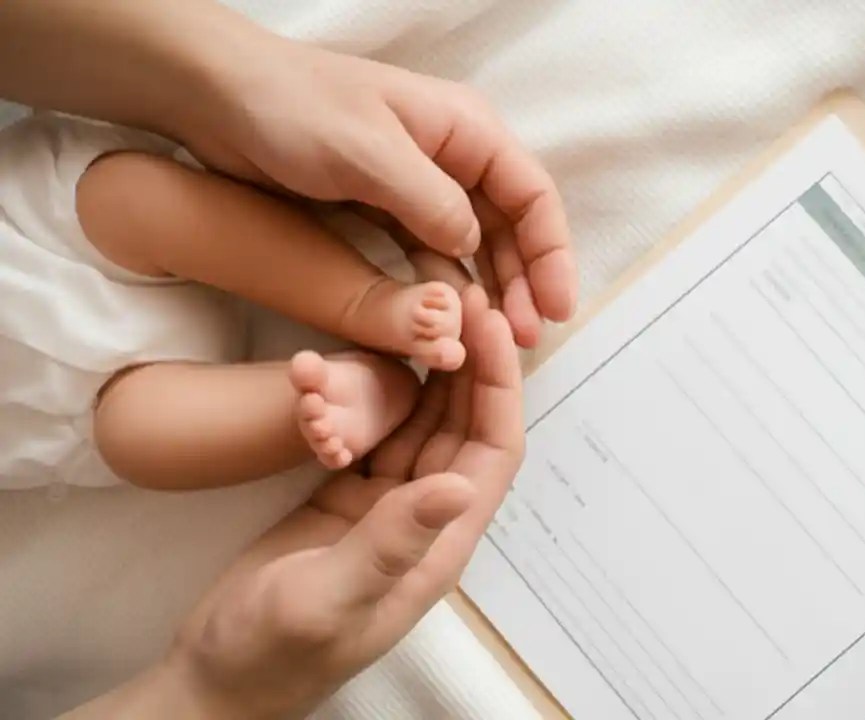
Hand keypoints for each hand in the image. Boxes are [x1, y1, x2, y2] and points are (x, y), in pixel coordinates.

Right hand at [64, 285, 523, 719]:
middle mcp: (425, 518)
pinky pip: (377, 433)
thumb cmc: (275, 653)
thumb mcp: (330, 598)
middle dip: (471, 361)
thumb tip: (458, 488)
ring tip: (427, 309)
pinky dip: (379, 393)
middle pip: (466, 426)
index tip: (488, 322)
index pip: (493, 450)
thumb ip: (391, 545)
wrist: (220, 678)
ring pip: (424, 424)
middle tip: (460, 296)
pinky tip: (374, 351)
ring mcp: (386, 507)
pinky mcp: (347, 500)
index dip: (498, 385)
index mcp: (441, 543)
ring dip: (430, 371)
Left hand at [188, 35, 576, 347]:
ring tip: (495, 344)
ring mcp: (419, 187)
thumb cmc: (293, 107)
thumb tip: (473, 248)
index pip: (531, 196)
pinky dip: (445, 289)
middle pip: (510, 229)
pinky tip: (449, 326)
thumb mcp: (368, 152)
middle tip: (529, 340)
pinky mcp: (385, 212)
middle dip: (525, 283)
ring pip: (473, 248)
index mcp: (464, 131)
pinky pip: (429, 257)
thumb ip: (430, 202)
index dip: (551, 254)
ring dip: (489, 293)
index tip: (556, 308)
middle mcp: (452, 159)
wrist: (215, 99)